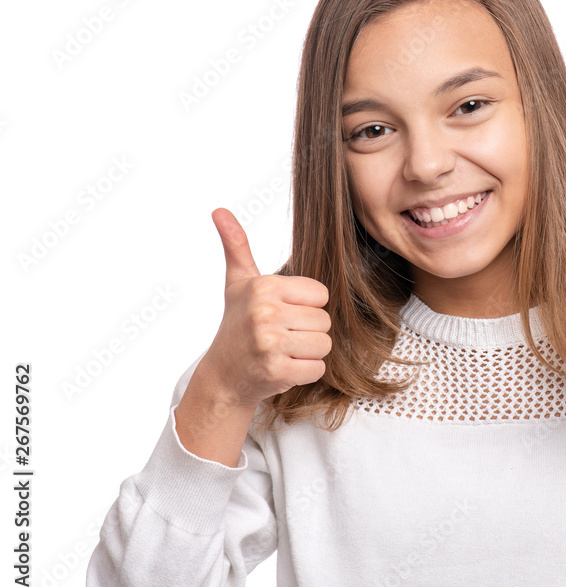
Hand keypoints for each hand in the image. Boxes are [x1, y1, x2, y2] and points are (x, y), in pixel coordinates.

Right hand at [199, 208, 332, 408]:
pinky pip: (318, 368)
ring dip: (308, 352)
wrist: (221, 376)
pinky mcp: (277, 372)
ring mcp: (271, 344)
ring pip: (324, 344)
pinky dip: (305, 372)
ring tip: (283, 351)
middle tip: (281, 336)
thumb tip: (220, 210)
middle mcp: (266, 312)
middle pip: (325, 320)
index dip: (306, 306)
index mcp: (264, 287)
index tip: (282, 313)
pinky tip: (282, 367)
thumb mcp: (237, 283)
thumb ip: (236, 246)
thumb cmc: (236, 325)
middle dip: (307, 331)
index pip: (321, 294)